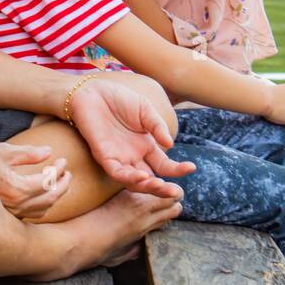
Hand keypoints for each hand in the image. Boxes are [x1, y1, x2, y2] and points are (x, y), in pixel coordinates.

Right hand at [0, 140, 71, 219]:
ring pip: (42, 210)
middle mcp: (16, 205)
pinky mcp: (6, 214)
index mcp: (17, 188)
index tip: (64, 161)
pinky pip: (31, 215)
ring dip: (55, 197)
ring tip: (60, 185)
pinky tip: (44, 198)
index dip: (60, 171)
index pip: (49, 181)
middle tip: (68, 174)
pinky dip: (43, 207)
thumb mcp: (5, 151)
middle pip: (50, 199)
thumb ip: (29, 153)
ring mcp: (11, 212)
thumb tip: (49, 152)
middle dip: (63, 186)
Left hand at [70, 78, 193, 199]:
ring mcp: (119, 158)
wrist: (93, 91)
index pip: (164, 165)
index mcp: (146, 146)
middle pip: (151, 179)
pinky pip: (117, 173)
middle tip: (176, 193)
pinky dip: (129, 178)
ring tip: (159, 186)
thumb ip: (157, 126)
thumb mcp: (145, 110)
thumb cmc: (119, 99)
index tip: (191, 168)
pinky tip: (142, 177)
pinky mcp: (104, 156)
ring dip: (147, 186)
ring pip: (134, 181)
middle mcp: (133, 156)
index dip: (177, 170)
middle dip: (163, 188)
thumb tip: (171, 145)